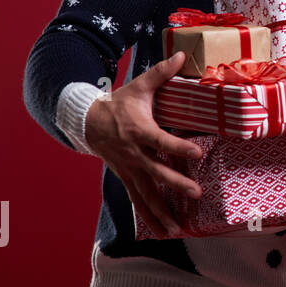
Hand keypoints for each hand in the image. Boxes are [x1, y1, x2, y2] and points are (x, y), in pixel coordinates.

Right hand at [84, 52, 204, 238]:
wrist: (88, 122)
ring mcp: (129, 169)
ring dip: (162, 211)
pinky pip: (138, 200)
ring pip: (146, 193)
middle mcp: (134, 154)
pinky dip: (150, 216)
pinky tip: (163, 230)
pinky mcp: (126, 178)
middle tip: (196, 193)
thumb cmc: (119, 103)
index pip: (162, 140)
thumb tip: (182, 55)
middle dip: (175, 184)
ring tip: (177, 228)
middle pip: (156, 172)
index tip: (197, 153)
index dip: (179, 147)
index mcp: (140, 130)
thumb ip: (162, 73)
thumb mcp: (138, 86)